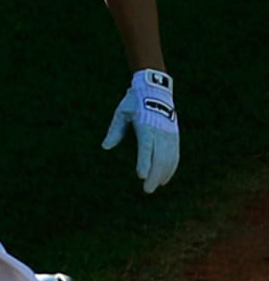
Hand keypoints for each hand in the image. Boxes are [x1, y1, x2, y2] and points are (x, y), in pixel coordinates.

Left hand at [101, 69, 179, 192]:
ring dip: (163, 174)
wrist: (155, 90)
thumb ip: (115, 131)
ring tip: (154, 187)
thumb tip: (105, 146)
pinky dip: (171, 168)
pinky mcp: (175, 136)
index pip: (146, 148)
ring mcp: (169, 135)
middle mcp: (160, 132)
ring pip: (169, 158)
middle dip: (154, 175)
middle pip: (160, 157)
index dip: (144, 162)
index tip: (141, 176)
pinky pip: (175, 155)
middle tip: (147, 190)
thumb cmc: (134, 102)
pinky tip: (165, 178)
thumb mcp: (121, 113)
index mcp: (146, 126)